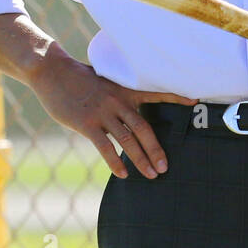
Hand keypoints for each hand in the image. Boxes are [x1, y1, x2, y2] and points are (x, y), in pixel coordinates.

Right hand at [29, 47, 194, 179]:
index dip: (176, 97)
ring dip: (140, 160)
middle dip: (156, 150)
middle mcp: (118, 102)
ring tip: (151, 175)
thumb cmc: (78, 78)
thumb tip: (127, 112)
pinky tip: (122, 174)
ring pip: (127, 140)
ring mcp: (102, 113)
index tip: (195, 101)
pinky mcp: (86, 123)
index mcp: (125, 90)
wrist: (53, 71)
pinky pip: (104, 146)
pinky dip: (114, 162)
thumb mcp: (104, 81)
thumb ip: (118, 97)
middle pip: (144, 128)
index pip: (155, 93)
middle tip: (165, 168)